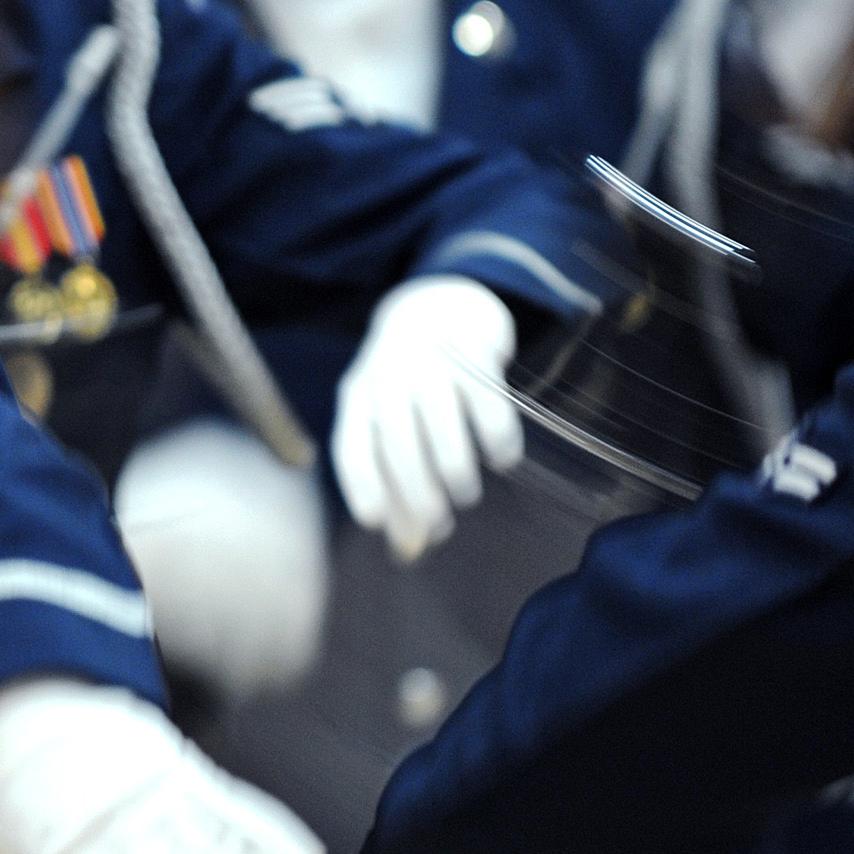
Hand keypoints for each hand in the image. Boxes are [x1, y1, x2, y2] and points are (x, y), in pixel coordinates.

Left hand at [331, 275, 522, 560]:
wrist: (442, 305)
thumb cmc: (413, 381)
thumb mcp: (390, 415)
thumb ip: (396, 477)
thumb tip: (408, 548)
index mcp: (358, 395)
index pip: (351, 444)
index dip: (362, 486)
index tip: (375, 523)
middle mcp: (389, 375)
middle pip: (397, 442)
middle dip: (417, 493)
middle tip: (438, 524)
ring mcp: (431, 360)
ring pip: (441, 426)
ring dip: (455, 472)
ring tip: (466, 495)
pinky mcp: (475, 352)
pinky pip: (489, 405)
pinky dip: (497, 441)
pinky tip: (501, 459)